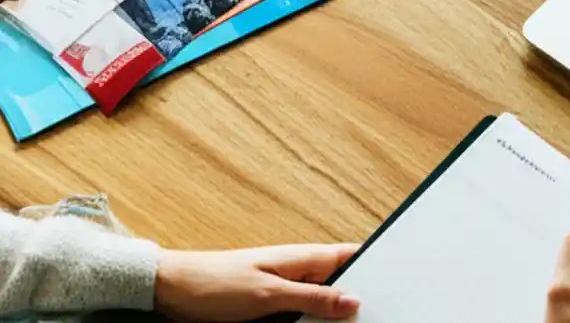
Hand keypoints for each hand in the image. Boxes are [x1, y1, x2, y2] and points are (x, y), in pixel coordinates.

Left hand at [155, 243, 359, 321]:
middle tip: (372, 315)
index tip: (394, 287)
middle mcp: (300, 267)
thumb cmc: (215, 283)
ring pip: (323, 299)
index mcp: (305, 257)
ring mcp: (286, 284)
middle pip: (342, 281)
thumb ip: (314, 297)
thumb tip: (352, 300)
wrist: (172, 289)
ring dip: (332, 312)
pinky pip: (303, 310)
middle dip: (357, 297)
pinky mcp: (272, 301)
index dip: (377, 267)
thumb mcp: (270, 295)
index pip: (353, 255)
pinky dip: (312, 319)